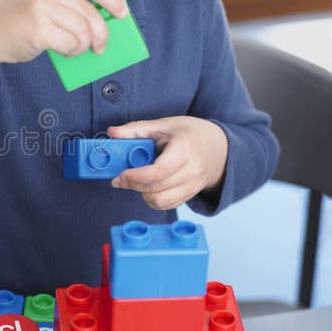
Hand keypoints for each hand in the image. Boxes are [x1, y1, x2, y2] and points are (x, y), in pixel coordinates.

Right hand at [0, 0, 127, 64]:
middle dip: (102, 32)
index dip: (112, 0)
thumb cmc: (18, 19)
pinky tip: (65, 52)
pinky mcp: (38, 27)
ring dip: (84, 45)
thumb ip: (69, 1)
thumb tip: (106, 18)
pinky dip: (73, 51)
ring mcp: (42, 5)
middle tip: (101, 46)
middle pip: (92, 10)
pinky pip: (71, 43)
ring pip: (83, 29)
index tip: (122, 14)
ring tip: (76, 49)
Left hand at [107, 116, 228, 209]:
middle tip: (119, 178)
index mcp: (185, 149)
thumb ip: (136, 129)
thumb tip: (112, 132)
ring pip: (160, 201)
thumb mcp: (164, 125)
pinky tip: (146, 187)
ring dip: (141, 194)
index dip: (136, 176)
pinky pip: (167, 205)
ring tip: (134, 181)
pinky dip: (152, 199)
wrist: (219, 148)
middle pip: (156, 188)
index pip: (159, 172)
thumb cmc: (190, 134)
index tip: (121, 173)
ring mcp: (193, 186)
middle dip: (133, 185)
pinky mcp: (190, 195)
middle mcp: (192, 170)